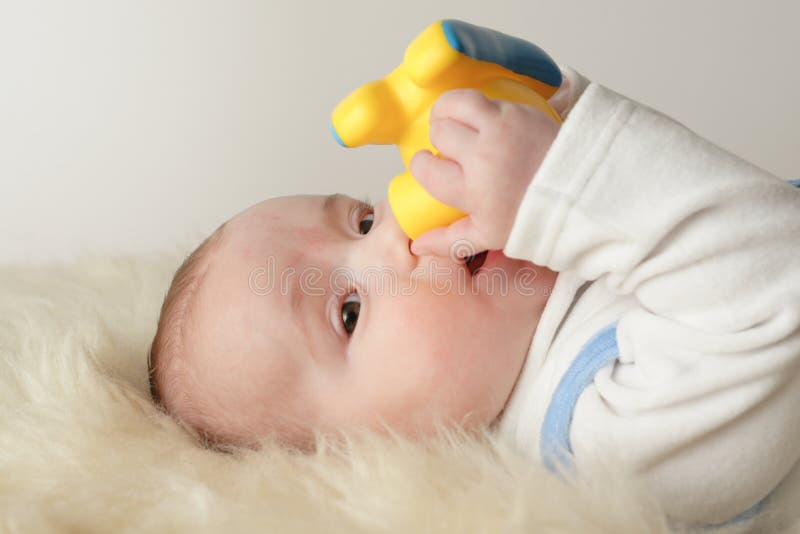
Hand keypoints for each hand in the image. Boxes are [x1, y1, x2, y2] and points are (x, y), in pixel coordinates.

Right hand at [408, 89, 559, 257]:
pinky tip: (479, 117)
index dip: (422, 165)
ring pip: (451, 105)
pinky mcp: (516, 112)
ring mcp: (498, 131)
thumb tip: (418, 244)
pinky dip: (472, 104)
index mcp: (472, 192)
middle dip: (439, 139)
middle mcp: (481, 159)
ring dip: (447, 112)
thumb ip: (450, 241)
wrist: (582, 191)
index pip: (426, 170)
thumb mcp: (490, 236)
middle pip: (438, 134)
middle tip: (452, 147)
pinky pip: (478, 98)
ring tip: (456, 122)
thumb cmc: (536, 215)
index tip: (431, 165)